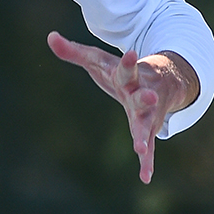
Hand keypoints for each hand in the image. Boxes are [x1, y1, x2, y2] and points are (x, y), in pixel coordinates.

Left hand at [46, 33, 197, 183]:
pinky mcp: (149, 129)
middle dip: (146, 99)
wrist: (163, 80)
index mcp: (129, 78)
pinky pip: (150, 149)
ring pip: (147, 125)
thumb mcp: (99, 60)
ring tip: (139, 149)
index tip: (132, 53)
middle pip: (143, 98)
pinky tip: (145, 178)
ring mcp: (148, 114)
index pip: (128, 69)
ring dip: (144, 135)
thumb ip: (75, 51)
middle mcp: (143, 95)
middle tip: (150, 98)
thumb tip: (50, 36)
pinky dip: (147, 162)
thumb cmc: (123, 71)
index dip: (128, 63)